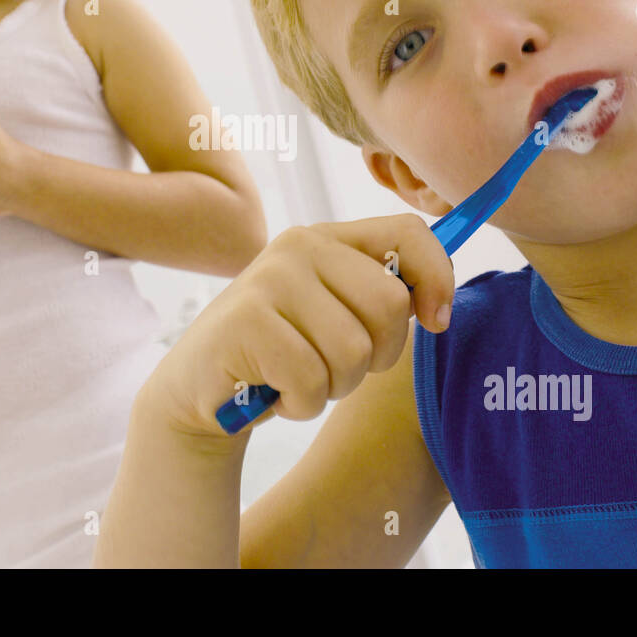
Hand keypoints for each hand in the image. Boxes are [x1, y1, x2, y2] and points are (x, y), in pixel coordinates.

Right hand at [136, 214, 455, 438]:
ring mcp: (269, 279)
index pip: (407, 233)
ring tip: (298, 379)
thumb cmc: (281, 358)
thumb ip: (381, 298)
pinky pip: (312, 379)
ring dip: (333, 387)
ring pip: (353, 351)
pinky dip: (301, 403)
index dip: (437, 278)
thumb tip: (437, 309)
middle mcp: (299, 246)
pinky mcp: (246, 321)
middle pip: (389, 305)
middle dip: (375, 357)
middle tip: (334, 367)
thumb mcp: (335, 317)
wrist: (199, 393)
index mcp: (328, 239)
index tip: (434, 322)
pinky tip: (275, 393)